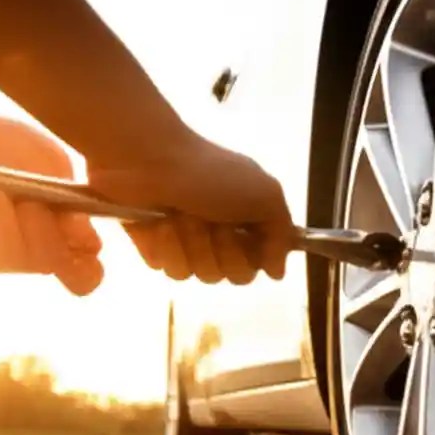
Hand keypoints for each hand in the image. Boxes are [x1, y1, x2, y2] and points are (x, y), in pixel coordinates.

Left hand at [88, 139, 292, 284]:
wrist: (152, 159)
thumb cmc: (211, 173)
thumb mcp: (265, 194)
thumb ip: (282, 234)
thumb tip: (278, 273)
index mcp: (248, 223)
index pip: (258, 264)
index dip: (253, 255)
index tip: (246, 233)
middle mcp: (222, 238)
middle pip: (233, 275)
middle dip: (224, 248)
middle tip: (213, 220)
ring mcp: (188, 246)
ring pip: (201, 275)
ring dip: (194, 243)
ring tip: (183, 214)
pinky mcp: (156, 250)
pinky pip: (170, 269)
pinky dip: (167, 245)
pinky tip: (160, 223)